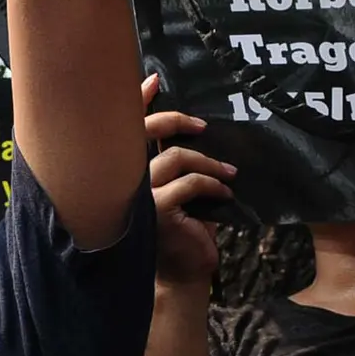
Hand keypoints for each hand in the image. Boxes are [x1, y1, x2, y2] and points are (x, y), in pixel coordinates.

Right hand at [144, 75, 229, 291]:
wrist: (183, 275)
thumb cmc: (182, 233)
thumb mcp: (178, 193)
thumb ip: (175, 165)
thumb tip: (195, 130)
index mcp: (128, 173)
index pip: (129, 130)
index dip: (139, 102)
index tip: (154, 80)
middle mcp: (125, 180)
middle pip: (146, 133)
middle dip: (174, 120)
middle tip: (202, 126)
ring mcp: (138, 196)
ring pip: (176, 158)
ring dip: (208, 163)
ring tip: (229, 174)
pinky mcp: (157, 211)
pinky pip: (189, 184)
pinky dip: (212, 184)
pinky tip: (226, 192)